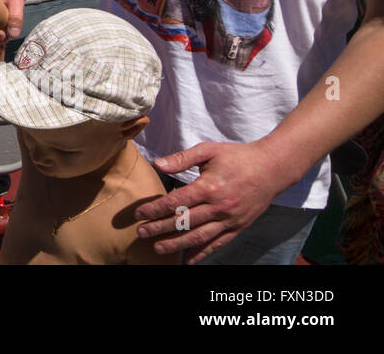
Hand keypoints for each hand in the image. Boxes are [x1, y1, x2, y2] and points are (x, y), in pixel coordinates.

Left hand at [133, 141, 287, 262]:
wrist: (272, 168)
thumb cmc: (237, 157)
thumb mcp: (209, 151)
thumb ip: (182, 159)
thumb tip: (157, 164)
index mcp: (209, 187)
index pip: (176, 202)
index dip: (155, 209)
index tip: (139, 213)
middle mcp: (219, 207)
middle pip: (184, 222)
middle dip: (160, 228)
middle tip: (141, 233)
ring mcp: (230, 220)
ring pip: (199, 237)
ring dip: (177, 244)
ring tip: (158, 248)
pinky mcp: (239, 227)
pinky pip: (219, 243)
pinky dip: (203, 252)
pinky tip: (189, 259)